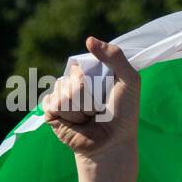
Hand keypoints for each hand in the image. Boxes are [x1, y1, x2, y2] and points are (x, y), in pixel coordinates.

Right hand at [42, 36, 141, 161]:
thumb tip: (89, 39)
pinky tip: (77, 122)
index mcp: (88, 73)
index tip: (107, 89)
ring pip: (64, 92)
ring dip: (82, 108)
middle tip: (99, 108)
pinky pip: (53, 104)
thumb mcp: (129, 81)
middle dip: (90, 95)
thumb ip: (115, 57)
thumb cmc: (124, 113)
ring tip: (90, 117)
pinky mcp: (51, 112)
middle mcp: (72, 82)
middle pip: (73, 78)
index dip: (93, 77)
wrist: (112, 142)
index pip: (80, 64)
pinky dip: (69, 115)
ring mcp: (60, 96)